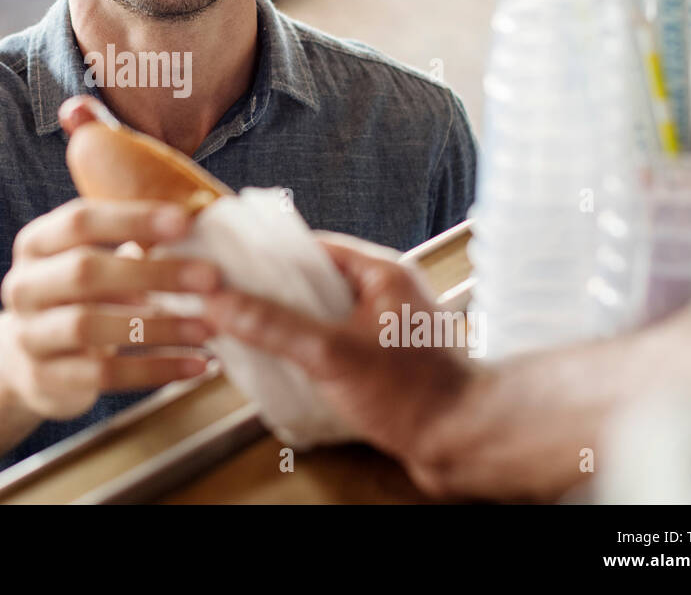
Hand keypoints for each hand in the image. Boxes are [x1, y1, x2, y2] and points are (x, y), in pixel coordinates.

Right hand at [0, 96, 217, 420]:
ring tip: (212, 325)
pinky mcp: (50, 382)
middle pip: (87, 275)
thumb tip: (78, 105)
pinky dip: (156, 371)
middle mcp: (24, 286)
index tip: (186, 220)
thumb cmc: (74, 285)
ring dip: (160, 327)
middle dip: (155, 274)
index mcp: (35, 243)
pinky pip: (106, 377)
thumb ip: (91, 179)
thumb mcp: (78, 239)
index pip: (78, 221)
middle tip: (213, 278)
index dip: (131, 218)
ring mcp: (33, 337)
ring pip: (95, 329)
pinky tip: (199, 364)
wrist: (26, 360)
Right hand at [200, 231, 475, 494]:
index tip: (233, 263)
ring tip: (250, 333)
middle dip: (273, 294)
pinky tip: (284, 365)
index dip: (270, 255)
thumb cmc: (419, 394)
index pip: (314, 247)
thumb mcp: (333, 354)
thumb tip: (226, 303)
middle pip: (314, 282)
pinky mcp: (381, 359)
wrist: (463, 442)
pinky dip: (307, 350)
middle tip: (233, 301)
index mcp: (382, 273)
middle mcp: (385, 294)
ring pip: (322, 315)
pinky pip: (333, 342)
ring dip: (289, 325)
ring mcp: (383, 327)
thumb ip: (276, 326)